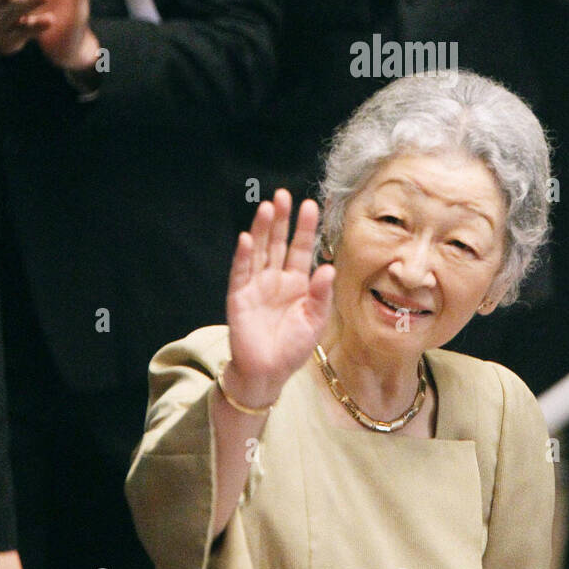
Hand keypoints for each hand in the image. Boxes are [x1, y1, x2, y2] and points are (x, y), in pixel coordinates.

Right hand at [224, 190, 335, 408]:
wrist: (268, 373)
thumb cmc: (293, 347)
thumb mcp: (315, 320)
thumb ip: (321, 294)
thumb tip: (329, 267)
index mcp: (297, 282)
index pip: (301, 248)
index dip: (305, 228)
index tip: (311, 205)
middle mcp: (276, 278)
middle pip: (278, 242)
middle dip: (281, 219)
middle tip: (284, 195)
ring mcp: (256, 285)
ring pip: (259, 250)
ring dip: (262, 229)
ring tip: (267, 207)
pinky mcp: (238, 296)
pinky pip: (241, 272)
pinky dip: (243, 255)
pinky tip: (246, 238)